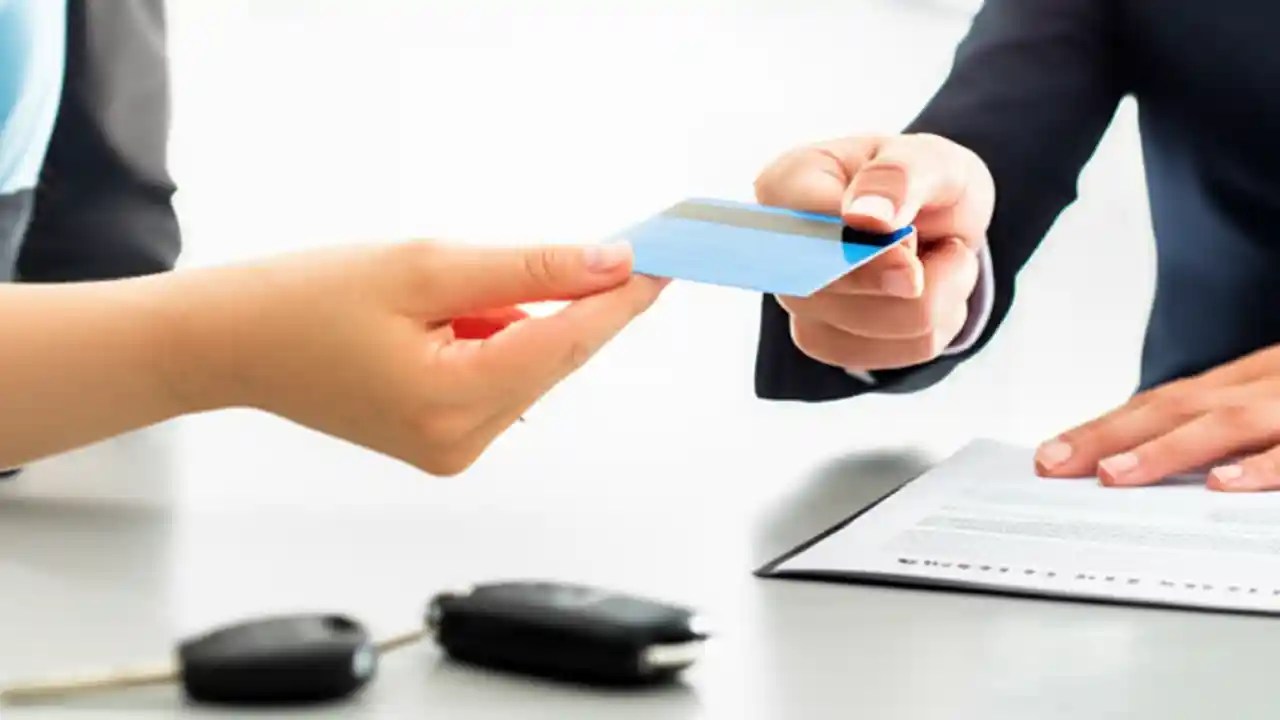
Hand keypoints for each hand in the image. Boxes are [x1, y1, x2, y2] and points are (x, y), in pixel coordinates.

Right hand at [162, 240, 664, 475]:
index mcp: (451, 403)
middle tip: (604, 251)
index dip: (620, 302)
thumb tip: (607, 264)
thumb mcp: (427, 267)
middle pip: (553, 360)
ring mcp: (452, 451)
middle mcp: (459, 442)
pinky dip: (498, 341)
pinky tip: (452, 321)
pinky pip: (500, 382)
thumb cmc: (307, 300)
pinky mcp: (444, 444)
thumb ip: (528, 269)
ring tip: (449, 294)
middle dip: (576, 305)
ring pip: (529, 369)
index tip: (663, 265)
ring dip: (521, 321)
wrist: (236, 342)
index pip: (566, 346)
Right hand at [753, 134, 994, 369]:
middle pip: (837, 290)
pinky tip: (932, 289)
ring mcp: (800, 303)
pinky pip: (902, 350)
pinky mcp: (830, 342)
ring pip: (881, 327)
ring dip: (940, 295)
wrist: (938, 218)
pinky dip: (940, 322)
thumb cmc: (922, 179)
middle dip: (914, 275)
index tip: (909, 243)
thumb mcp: (928, 157)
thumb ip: (897, 177)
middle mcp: (780, 251)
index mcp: (785, 188)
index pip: (803, 231)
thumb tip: (866, 218)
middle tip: (949, 245)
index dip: (859, 247)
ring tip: (941, 257)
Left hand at [1035, 345, 1279, 490]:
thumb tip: (1175, 455)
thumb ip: (1233, 423)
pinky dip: (1259, 465)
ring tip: (1110, 475)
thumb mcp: (1277, 397)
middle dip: (1109, 436)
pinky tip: (1220, 484)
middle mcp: (1262, 386)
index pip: (1164, 404)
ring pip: (1225, 423)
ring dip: (1164, 449)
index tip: (1053, 454)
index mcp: (1248, 382)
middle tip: (1053, 464)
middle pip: (1175, 408)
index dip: (1106, 427)